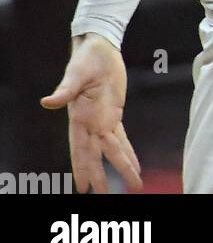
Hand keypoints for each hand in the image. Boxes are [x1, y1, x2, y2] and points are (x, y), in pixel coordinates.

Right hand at [41, 34, 142, 193]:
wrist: (100, 47)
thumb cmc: (86, 58)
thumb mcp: (76, 72)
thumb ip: (65, 89)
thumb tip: (47, 102)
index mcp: (78, 117)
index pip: (80, 148)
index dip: (82, 168)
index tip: (83, 187)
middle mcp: (90, 124)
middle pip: (96, 155)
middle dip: (100, 175)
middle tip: (106, 195)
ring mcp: (102, 120)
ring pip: (112, 150)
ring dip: (121, 167)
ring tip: (133, 184)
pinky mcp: (114, 114)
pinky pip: (121, 138)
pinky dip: (128, 152)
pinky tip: (134, 165)